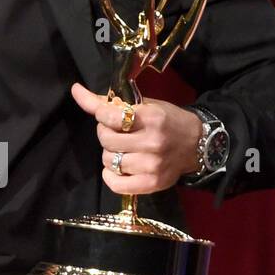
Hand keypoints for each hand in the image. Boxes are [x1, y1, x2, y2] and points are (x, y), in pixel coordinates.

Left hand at [70, 83, 202, 194]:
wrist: (198, 145)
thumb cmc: (168, 121)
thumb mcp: (144, 105)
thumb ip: (110, 102)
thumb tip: (76, 90)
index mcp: (151, 118)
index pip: (109, 117)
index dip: (100, 115)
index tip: (106, 116)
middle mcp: (152, 142)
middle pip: (106, 140)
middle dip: (105, 134)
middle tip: (117, 133)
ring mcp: (152, 165)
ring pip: (109, 161)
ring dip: (110, 155)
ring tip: (122, 150)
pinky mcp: (152, 184)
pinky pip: (116, 184)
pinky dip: (111, 176)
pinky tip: (119, 168)